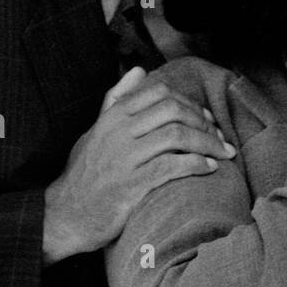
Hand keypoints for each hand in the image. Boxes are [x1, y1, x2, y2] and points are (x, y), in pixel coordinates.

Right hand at [43, 67, 235, 263]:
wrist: (65, 216)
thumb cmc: (85, 173)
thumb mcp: (96, 131)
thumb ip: (117, 100)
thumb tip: (139, 70)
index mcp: (112, 117)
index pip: (160, 92)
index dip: (190, 102)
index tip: (206, 117)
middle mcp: (118, 133)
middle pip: (173, 111)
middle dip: (204, 122)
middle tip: (219, 136)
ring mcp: (123, 159)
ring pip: (177, 136)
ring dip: (208, 142)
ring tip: (222, 152)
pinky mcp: (131, 186)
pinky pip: (172, 167)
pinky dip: (197, 164)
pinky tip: (209, 168)